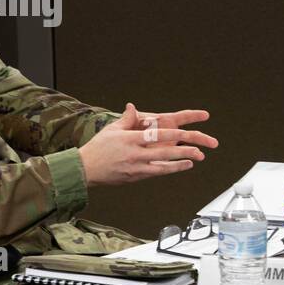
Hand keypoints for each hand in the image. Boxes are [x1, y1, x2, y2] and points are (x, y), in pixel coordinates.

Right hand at [80, 103, 218, 186]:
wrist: (85, 169)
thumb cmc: (98, 147)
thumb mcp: (111, 130)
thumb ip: (126, 119)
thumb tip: (133, 107)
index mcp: (129, 139)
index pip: (154, 136)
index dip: (170, 135)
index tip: (184, 133)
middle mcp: (134, 154)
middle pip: (162, 152)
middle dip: (181, 151)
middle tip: (198, 149)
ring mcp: (135, 167)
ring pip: (162, 166)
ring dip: (180, 162)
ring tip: (196, 158)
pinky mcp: (136, 177)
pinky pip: (157, 173)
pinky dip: (171, 169)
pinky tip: (184, 166)